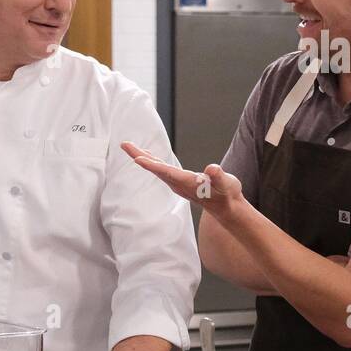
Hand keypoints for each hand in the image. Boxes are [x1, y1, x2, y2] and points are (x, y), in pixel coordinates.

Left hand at [121, 141, 245, 221]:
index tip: (137, 159)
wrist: (226, 207)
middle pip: (155, 168)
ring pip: (156, 168)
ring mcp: (177, 183)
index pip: (166, 172)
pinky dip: (151, 161)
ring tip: (130, 147)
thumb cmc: (226, 194)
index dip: (152, 166)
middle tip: (124, 144)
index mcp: (187, 182)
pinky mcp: (179, 181)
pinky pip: (161, 169)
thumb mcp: (227, 184)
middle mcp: (178, 183)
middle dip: (139, 155)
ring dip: (142, 157)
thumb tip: (212, 169)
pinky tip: (147, 156)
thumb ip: (218, 176)